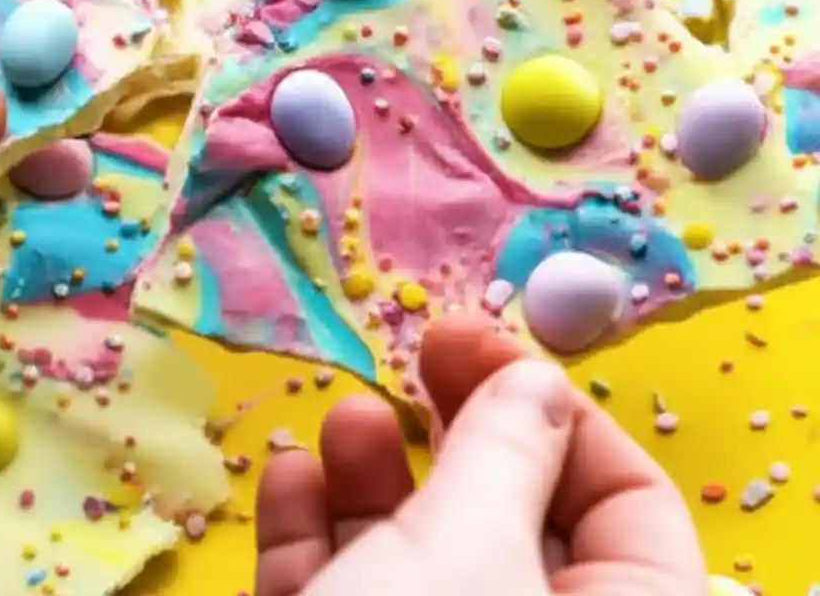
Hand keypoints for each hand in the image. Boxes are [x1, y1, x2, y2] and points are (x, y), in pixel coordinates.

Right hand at [255, 315, 706, 595]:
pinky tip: (291, 476)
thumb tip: (535, 379)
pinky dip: (314, 529)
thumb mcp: (469, 544)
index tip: (490, 348)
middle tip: (420, 353)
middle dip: (458, 429)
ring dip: (374, 470)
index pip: (629, 504)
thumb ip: (505, 451)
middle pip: (511, 514)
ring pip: (415, 548)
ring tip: (348, 416)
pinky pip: (343, 583)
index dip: (563, 415)